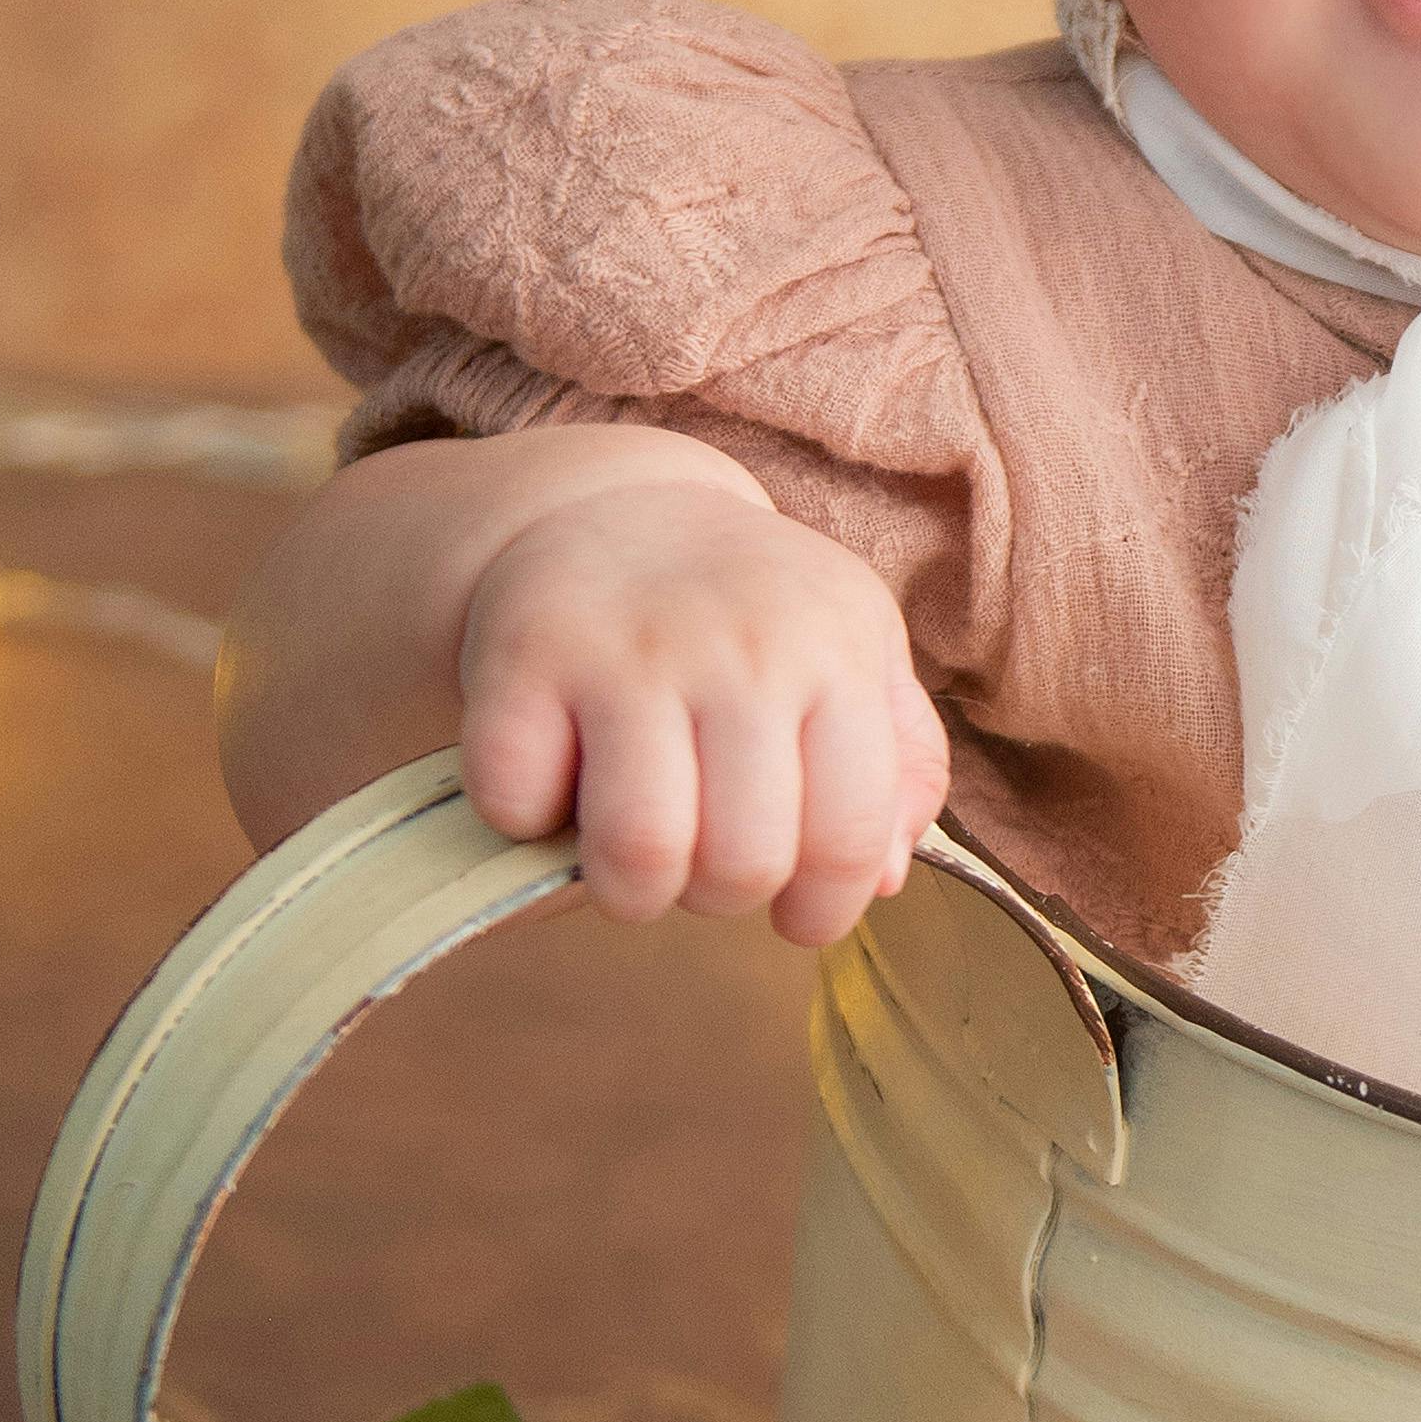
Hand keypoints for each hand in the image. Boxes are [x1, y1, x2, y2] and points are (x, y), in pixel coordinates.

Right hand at [454, 468, 950, 946]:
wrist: (622, 510)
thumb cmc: (753, 617)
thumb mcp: (859, 659)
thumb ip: (899, 769)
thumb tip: (882, 877)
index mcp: (838, 655)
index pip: (849, 841)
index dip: (821, 911)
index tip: (795, 910)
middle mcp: (742, 646)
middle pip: (742, 865)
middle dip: (719, 899)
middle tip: (701, 857)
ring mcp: (630, 647)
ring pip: (639, 852)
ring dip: (629, 888)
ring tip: (631, 850)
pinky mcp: (526, 654)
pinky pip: (521, 806)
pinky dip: (528, 823)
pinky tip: (555, 781)